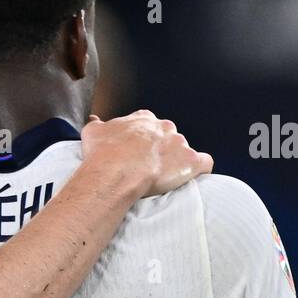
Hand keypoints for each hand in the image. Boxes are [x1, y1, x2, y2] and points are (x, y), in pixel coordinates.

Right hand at [81, 110, 212, 198]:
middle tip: (147, 167)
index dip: (144, 139)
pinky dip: (200, 170)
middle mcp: (164, 127)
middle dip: (161, 150)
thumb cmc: (102, 154)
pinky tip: (193, 176)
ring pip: (183, 151)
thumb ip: (98, 124)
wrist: (115, 172)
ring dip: (176, 162)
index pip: (149, 124)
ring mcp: (179, 144)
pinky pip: (204, 164)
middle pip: (168, 137)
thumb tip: (95, 120)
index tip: (137, 151)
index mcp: (143, 119)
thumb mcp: (93, 132)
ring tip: (163, 178)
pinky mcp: (191, 162)